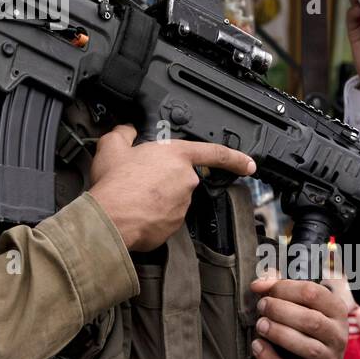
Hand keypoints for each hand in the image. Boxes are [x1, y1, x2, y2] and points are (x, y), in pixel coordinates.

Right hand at [87, 123, 255, 251]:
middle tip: (138, 180)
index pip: (214, 153)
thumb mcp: (112, 146)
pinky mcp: (173, 227)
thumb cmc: (115, 183)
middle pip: (181, 177)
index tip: (249, 164)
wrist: (110, 219)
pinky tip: (134, 212)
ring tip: (131, 197)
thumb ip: (124, 133)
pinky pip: (165, 219)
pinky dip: (152, 216)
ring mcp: (182, 206)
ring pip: (172, 199)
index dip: (235, 158)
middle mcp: (185, 180)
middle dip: (163, 180)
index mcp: (176, 155)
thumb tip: (127, 131)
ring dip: (156, 198)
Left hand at [249, 269, 348, 358]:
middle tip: (261, 306)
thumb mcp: (297, 305)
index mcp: (335, 310)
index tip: (264, 291)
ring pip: (308, 348)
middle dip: (281, 311)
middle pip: (312, 320)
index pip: (313, 293)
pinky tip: (257, 346)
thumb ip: (278, 289)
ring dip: (279, 334)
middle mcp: (338, 336)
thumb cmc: (302, 328)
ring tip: (260, 325)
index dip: (285, 288)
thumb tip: (258, 284)